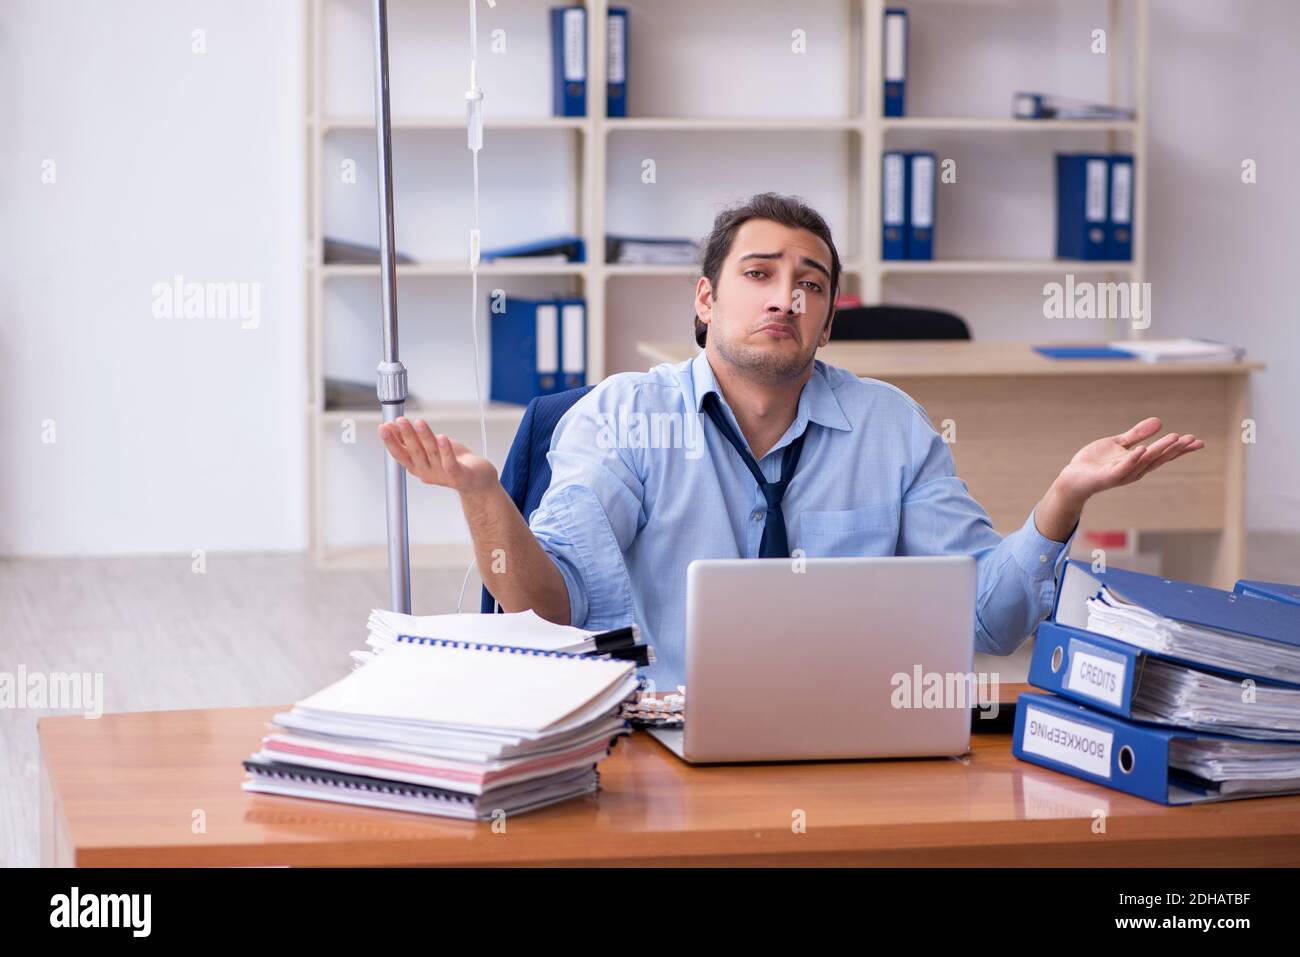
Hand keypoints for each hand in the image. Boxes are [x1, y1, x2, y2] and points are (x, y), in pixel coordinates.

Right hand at [377, 417, 497, 493]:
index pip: (400, 454)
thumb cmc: (452, 461)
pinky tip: (442, 438)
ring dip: (425, 437)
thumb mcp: (428, 449)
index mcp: (417, 467)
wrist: (477, 480)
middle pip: (415, 452)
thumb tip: (392, 425)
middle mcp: (427, 472)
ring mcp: (442, 475)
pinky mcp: (458, 475)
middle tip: (400, 421)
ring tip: (419, 422)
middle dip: (406, 436)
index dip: (391, 441)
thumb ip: (412, 440)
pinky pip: (450, 463)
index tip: (383, 427)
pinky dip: (446, 450)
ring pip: (431, 453)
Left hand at [1054, 416, 1203, 505]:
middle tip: (1193, 439)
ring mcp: (1122, 474)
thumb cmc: (1095, 462)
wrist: (1072, 478)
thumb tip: (1159, 421)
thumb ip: (1137, 434)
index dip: (1180, 449)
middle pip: (1158, 458)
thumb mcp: (1118, 444)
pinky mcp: (1107, 477)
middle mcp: (1134, 470)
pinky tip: (1142, 449)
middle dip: (1176, 449)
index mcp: (1138, 462)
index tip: (1198, 441)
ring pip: (1144, 461)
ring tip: (1175, 438)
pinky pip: (1122, 467)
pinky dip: (1132, 459)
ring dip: (1160, 450)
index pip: (1163, 454)